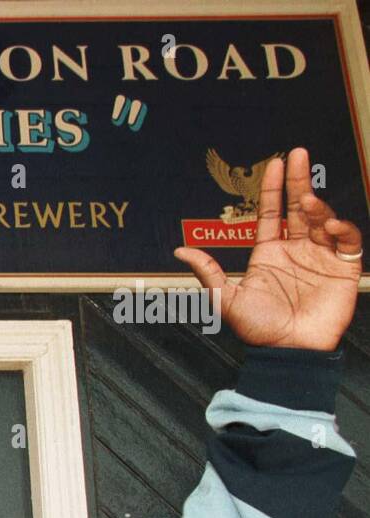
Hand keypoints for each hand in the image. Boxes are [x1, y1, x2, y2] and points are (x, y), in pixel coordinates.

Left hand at [174, 146, 360, 351]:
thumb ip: (207, 272)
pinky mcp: (344, 269)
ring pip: (322, 220)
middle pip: (298, 207)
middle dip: (298, 180)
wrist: (289, 352)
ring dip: (316, 206)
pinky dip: (342, 229)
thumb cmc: (258, 330)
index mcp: (268, 253)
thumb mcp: (226, 300)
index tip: (275, 163)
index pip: (272, 212)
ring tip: (308, 200)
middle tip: (297, 154)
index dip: (274, 188)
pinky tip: (330, 225)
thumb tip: (179, 250)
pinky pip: (348, 241)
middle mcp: (296, 250)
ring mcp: (320, 257)